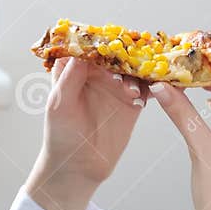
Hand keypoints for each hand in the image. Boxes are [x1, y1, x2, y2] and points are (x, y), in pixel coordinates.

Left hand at [24, 56, 148, 209]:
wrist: (77, 168)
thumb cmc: (60, 135)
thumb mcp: (59, 104)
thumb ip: (70, 77)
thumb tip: (82, 51)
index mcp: (75, 67)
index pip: (91, 45)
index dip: (102, 42)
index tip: (113, 44)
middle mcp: (97, 72)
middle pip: (117, 53)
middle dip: (126, 56)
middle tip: (130, 64)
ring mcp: (116, 86)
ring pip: (133, 69)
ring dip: (138, 74)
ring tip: (131, 93)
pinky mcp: (132, 102)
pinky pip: (146, 88)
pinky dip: (151, 87)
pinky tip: (146, 97)